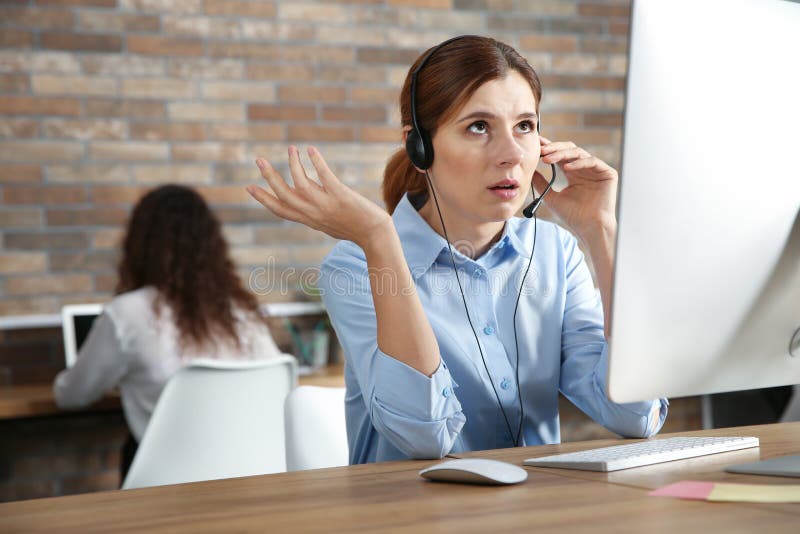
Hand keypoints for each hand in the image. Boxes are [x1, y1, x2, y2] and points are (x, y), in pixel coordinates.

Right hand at [246, 145, 391, 248]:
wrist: (375, 235)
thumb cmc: (354, 228)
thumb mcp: (328, 221)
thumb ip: (313, 208)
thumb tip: (304, 190)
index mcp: (309, 220)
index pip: (280, 210)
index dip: (263, 198)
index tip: (249, 187)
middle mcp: (314, 213)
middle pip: (284, 195)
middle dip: (269, 177)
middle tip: (259, 159)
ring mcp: (326, 205)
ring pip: (301, 183)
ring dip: (294, 164)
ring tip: (291, 149)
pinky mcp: (341, 195)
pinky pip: (324, 176)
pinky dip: (315, 162)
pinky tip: (310, 150)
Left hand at [532, 137, 617, 239]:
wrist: (589, 228)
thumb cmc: (573, 216)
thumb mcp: (551, 197)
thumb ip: (541, 183)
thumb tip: (529, 171)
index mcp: (572, 171)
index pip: (560, 154)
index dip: (549, 148)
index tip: (536, 145)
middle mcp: (584, 168)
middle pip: (568, 149)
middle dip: (554, 148)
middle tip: (541, 151)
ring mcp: (596, 169)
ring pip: (578, 152)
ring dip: (562, 154)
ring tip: (548, 159)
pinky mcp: (607, 173)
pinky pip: (592, 161)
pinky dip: (578, 163)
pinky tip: (566, 168)